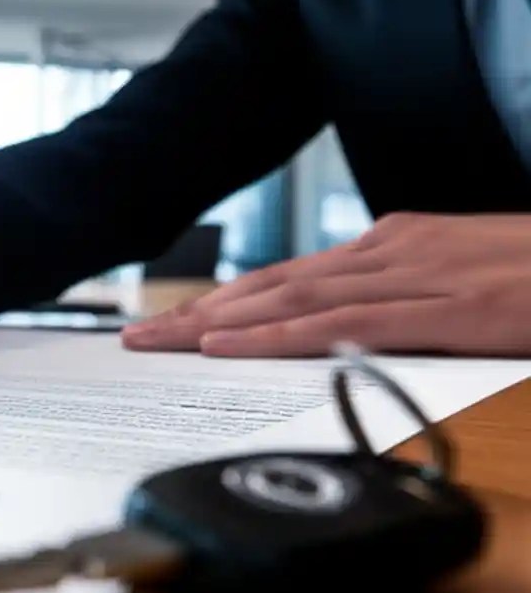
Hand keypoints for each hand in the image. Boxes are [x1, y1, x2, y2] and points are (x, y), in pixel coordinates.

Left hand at [121, 213, 530, 356]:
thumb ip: (396, 298)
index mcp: (391, 247)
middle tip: (137, 339)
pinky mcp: (444, 308)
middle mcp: (389, 253)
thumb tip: (339, 324)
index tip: (171, 325)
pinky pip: (344, 323)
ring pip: (292, 300)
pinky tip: (234, 346)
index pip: (288, 278)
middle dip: (198, 315)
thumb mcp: (456, 278)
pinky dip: (281, 334)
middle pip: (272, 286)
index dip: (223, 303)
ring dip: (218, 324)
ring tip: (160, 344)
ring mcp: (414, 276)